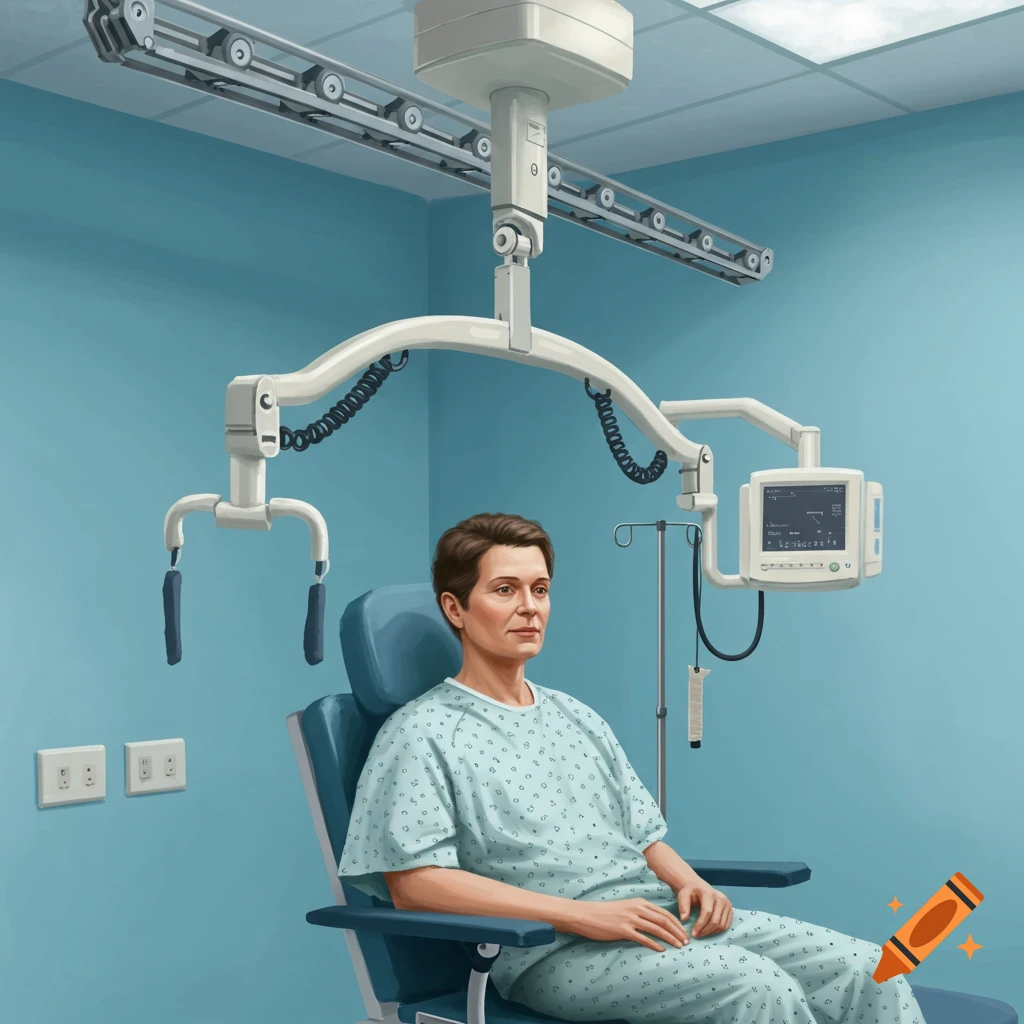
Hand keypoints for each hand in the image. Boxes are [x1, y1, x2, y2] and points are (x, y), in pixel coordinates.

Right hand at [565, 898, 690, 952]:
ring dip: (670, 938)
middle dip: (677, 931)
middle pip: (663, 920)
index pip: (663, 912)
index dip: (676, 923)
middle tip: (686, 942)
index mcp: (639, 902)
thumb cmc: (606, 912)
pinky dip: (654, 944)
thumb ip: (640, 912)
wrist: (587, 914)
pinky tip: (661, 950)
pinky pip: (643, 938)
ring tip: (678, 946)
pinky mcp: (623, 929)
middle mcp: (636, 908)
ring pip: (656, 929)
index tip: (684, 932)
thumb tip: (654, 922)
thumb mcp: (625, 907)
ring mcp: (630, 919)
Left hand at [676, 879, 732, 937]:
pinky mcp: (730, 909)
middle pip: (716, 920)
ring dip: (711, 932)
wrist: (698, 886)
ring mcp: (727, 904)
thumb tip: (684, 919)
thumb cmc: (690, 891)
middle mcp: (721, 898)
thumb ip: (683, 906)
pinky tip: (708, 930)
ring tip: (701, 933)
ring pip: (722, 925)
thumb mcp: (683, 895)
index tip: (693, 933)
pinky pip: (726, 925)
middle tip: (696, 935)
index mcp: (709, 893)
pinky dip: (717, 930)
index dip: (700, 924)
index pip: (707, 912)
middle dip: (706, 930)